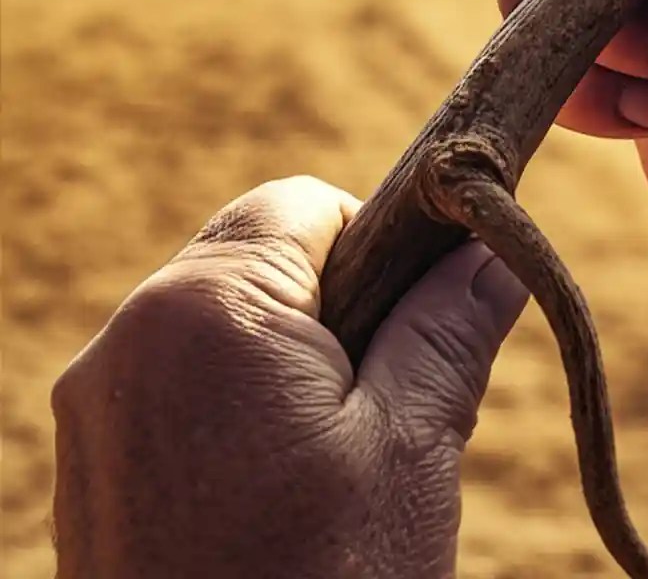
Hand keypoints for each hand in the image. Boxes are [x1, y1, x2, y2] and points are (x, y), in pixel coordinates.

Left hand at [51, 177, 528, 578]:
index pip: (305, 203)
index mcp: (202, 310)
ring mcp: (97, 411)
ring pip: (224, 331)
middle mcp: (125, 342)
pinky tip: (289, 497)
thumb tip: (496, 250)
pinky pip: (184, 394)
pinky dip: (245, 415)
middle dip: (342, 312)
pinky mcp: (98, 471)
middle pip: (259, 263)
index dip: (382, 242)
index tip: (426, 309)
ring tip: (347, 467)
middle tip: (397, 406)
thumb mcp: (413, 446)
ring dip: (297, 367)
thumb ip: (450, 329)